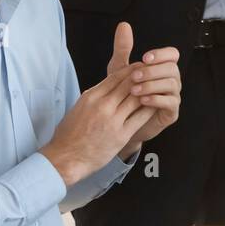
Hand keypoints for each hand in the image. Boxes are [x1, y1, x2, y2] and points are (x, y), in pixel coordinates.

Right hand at [41, 51, 155, 187]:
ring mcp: (112, 120)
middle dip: (144, 77)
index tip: (141, 67)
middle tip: (155, 73)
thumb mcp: (78, 107)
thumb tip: (107, 85)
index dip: (131, 70)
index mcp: (91, 96)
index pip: (116, 76)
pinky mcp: (121, 135)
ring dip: (149, 92)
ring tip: (158, 88)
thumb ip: (94, 96)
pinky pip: (140, 117)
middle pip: (129, 84)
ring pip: (137, 98)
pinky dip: (150, 109)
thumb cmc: (70, 134)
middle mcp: (102, 105)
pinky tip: (156, 105)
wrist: (66, 158)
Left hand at [104, 22, 180, 158]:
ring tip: (134, 90)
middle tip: (134, 76)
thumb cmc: (123, 93)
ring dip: (152, 85)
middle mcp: (171, 80)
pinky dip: (156, 99)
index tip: (144, 57)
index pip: (172, 55)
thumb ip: (123, 48)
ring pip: (171, 84)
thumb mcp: (120, 69)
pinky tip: (141, 100)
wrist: (121, 122)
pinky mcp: (171, 112)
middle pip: (173, 68)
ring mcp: (173, 96)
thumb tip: (124, 25)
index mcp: (162, 68)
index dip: (161, 54)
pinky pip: (170, 102)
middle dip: (153, 71)